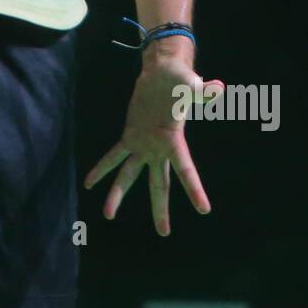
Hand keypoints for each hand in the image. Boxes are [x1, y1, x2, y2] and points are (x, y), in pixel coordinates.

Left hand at [84, 57, 222, 235]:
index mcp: (174, 142)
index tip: (204, 209)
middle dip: (159, 208)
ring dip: (118, 194)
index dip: (195, 189)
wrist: (162, 74)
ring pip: (130, 175)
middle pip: (159, 184)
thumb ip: (202, 92)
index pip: (186, 170)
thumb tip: (218, 88)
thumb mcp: (189, 85)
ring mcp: (144, 145)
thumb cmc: (179, 80)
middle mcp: (159, 149)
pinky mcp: (130, 137)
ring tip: (107, 214)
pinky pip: (114, 156)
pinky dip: (102, 168)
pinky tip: (89, 183)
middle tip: (163, 232)